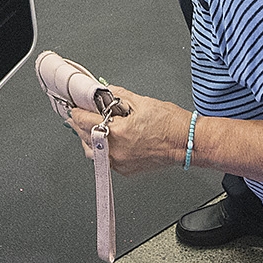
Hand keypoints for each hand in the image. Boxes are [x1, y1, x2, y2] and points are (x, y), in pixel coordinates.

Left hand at [66, 84, 189, 175]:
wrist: (188, 143)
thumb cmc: (171, 124)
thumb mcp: (143, 102)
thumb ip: (119, 96)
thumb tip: (107, 92)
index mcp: (118, 132)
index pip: (84, 121)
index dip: (77, 111)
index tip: (75, 106)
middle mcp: (116, 151)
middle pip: (84, 137)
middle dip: (80, 124)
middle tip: (79, 114)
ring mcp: (120, 163)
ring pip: (92, 152)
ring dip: (88, 139)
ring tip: (91, 127)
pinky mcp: (126, 169)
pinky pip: (105, 160)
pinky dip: (102, 149)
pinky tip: (106, 139)